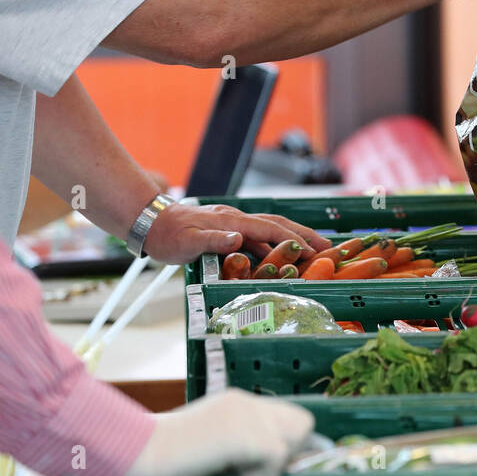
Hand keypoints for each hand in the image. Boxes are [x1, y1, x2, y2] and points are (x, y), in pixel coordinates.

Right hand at [116, 389, 313, 475]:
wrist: (138, 451)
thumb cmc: (166, 456)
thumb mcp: (212, 441)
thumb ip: (240, 443)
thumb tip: (276, 461)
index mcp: (237, 402)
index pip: (289, 415)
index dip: (287, 442)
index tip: (267, 465)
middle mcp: (247, 402)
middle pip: (302, 421)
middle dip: (289, 450)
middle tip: (255, 471)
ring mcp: (247, 416)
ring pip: (295, 438)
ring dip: (275, 463)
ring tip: (240, 474)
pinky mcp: (244, 436)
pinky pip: (277, 458)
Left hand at [141, 202, 329, 263]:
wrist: (149, 222)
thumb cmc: (166, 234)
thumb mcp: (187, 242)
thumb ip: (214, 240)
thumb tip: (240, 239)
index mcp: (231, 221)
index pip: (270, 228)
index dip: (295, 238)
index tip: (316, 248)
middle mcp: (236, 219)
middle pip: (277, 224)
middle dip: (304, 234)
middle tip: (327, 246)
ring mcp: (233, 224)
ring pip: (270, 229)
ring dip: (292, 239)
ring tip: (312, 251)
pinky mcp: (228, 230)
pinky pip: (257, 236)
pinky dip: (274, 244)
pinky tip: (280, 255)